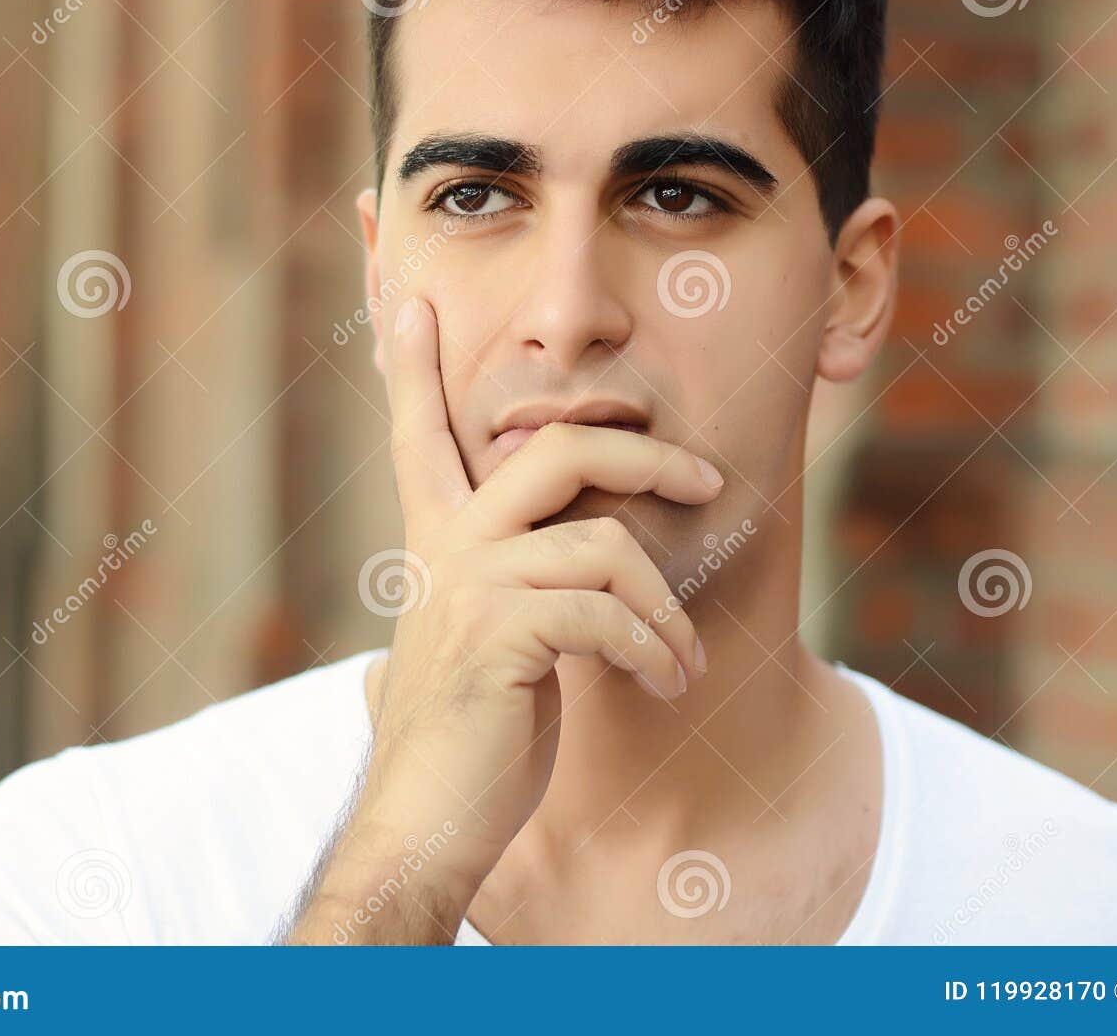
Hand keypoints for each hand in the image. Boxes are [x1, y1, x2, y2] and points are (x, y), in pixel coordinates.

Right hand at [282, 297, 721, 943]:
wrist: (427, 818)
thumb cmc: (469, 734)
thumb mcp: (485, 639)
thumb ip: (508, 585)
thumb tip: (571, 568)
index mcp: (437, 540)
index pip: (420, 432)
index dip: (413, 363)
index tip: (408, 298)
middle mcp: (448, 547)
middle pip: (561, 446)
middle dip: (648, 456)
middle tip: (707, 481)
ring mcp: (471, 587)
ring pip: (606, 544)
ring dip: (667, 610)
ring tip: (681, 659)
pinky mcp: (501, 635)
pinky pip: (610, 615)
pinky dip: (655, 652)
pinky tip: (665, 684)